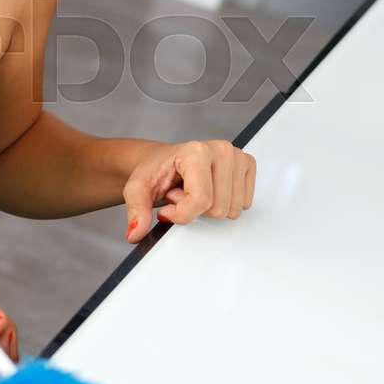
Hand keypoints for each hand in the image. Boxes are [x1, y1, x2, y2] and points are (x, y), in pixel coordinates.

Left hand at [123, 139, 256, 243]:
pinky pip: (243, 204)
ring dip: (209, 208)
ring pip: (231, 210)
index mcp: (195, 151)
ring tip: (193, 191)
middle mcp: (221, 150)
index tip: (167, 205)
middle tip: (181, 193)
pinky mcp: (247, 165)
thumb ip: (136, 210)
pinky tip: (209, 189)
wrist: (162, 162)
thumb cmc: (154, 172)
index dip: (181, 213)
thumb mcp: (136, 189)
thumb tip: (135, 233)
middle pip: (218, 208)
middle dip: (195, 210)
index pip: (200, 201)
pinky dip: (224, 204)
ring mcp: (237, 156)